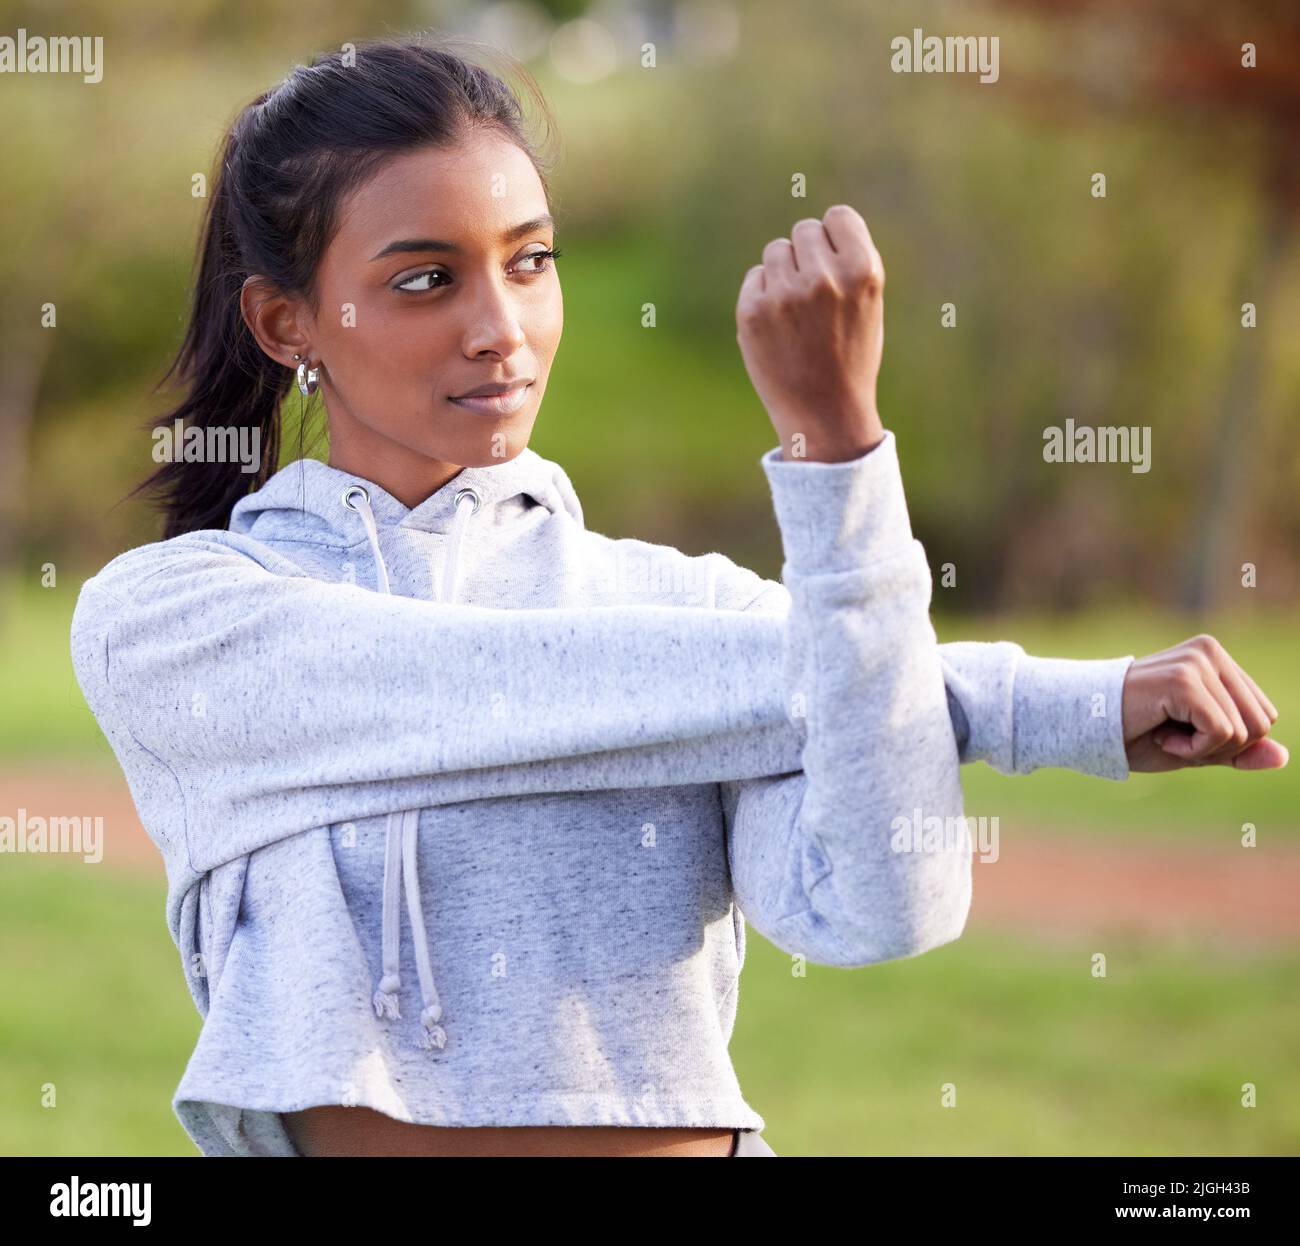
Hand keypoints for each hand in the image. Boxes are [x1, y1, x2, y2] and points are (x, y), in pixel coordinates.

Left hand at [735, 204, 886, 462]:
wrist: (824, 412)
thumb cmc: (850, 355)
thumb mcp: (868, 304)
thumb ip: (848, 261)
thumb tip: (819, 228)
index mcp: (862, 270)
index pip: (838, 217)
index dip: (834, 237)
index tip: (834, 262)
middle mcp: (823, 277)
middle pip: (804, 230)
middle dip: (807, 255)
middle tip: (814, 295)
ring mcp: (784, 294)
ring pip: (776, 250)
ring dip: (784, 272)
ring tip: (797, 311)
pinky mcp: (752, 311)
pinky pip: (755, 277)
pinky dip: (763, 295)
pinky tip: (779, 326)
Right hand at [1121, 634, 1286, 771]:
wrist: (1079, 723)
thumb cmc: (1132, 732)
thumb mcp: (1195, 747)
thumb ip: (1238, 750)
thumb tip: (1283, 756)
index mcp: (1216, 658)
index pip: (1263, 715)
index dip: (1228, 740)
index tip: (1182, 730)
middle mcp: (1210, 652)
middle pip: (1260, 724)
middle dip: (1220, 747)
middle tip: (1173, 735)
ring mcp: (1198, 663)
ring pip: (1244, 732)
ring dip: (1204, 749)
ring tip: (1164, 732)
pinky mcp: (1185, 681)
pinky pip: (1221, 733)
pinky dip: (1192, 750)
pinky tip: (1160, 735)